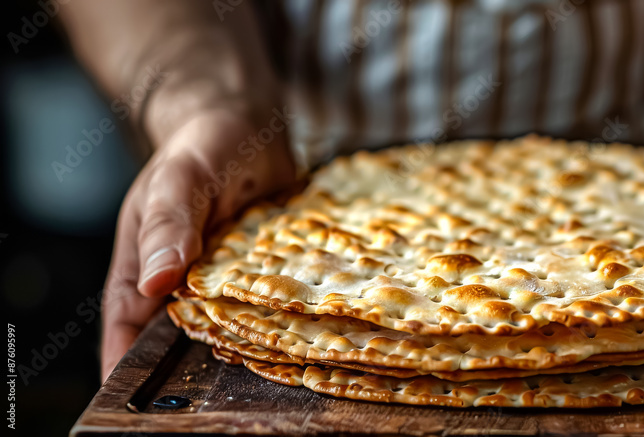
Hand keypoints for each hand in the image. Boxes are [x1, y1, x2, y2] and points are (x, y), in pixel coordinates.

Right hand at [101, 109, 295, 380]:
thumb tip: (156, 281)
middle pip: (179, 338)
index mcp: (143, 265)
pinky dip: (284, 320)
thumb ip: (169, 223)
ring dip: (246, 348)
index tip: (145, 405)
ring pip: (229, 328)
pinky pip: (270, 305)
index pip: (127, 327)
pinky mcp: (265, 273)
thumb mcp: (182, 178)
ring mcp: (225, 281)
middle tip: (222, 395)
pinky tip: (309, 337)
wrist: (250, 122)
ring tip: (269, 373)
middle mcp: (183, 281)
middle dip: (196, 368)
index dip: (131, 367)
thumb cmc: (204, 145)